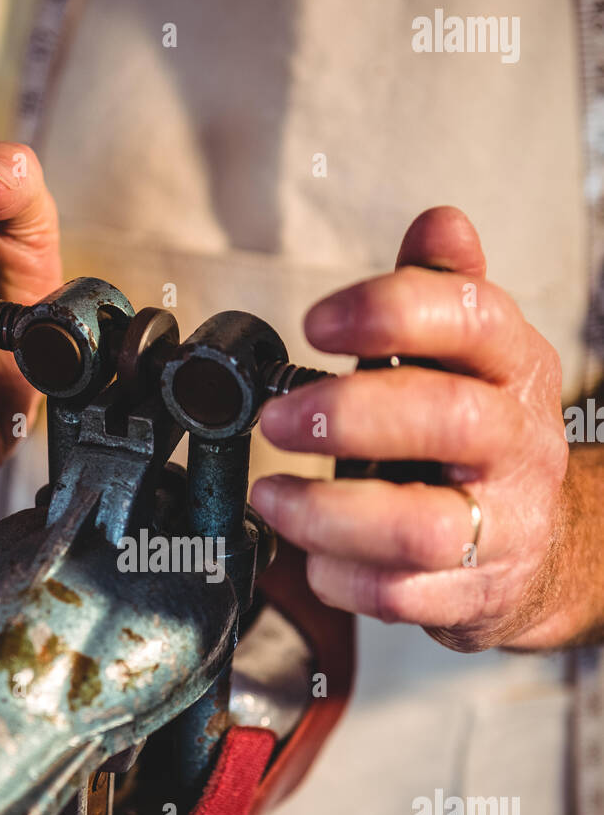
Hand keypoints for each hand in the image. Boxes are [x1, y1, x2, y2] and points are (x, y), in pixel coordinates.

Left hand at [250, 207, 569, 651]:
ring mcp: (503, 527)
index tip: (316, 322)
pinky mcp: (474, 593)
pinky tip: (310, 551)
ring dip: (326, 511)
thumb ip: (443, 294)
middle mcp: (519, 445)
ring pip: (417, 525)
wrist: (541, 551)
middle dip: (345, 415)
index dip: (389, 312)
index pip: (471, 319)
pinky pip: (398, 593)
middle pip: (445, 419)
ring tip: (273, 495)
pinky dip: (338, 574)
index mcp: (515, 369)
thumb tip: (438, 221)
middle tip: (276, 419)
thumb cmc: (480, 443)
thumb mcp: (473, 361)